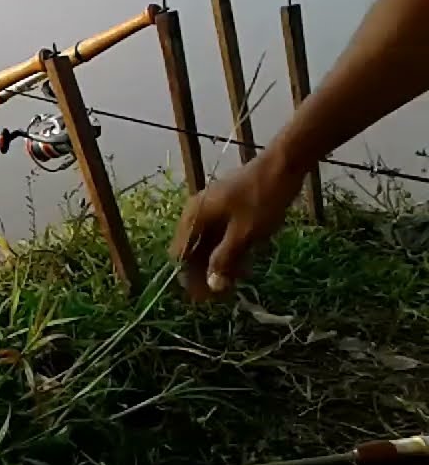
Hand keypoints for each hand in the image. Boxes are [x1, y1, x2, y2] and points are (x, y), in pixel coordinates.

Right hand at [169, 149, 305, 300]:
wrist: (283, 165)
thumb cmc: (261, 199)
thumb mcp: (244, 234)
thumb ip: (225, 259)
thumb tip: (212, 285)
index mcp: (194, 217)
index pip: (182, 255)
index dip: (190, 278)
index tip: (204, 299)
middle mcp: (198, 214)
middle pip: (194, 251)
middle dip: (205, 273)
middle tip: (222, 295)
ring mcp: (213, 211)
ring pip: (209, 245)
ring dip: (219, 264)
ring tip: (235, 284)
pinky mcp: (228, 210)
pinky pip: (222, 236)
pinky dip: (229, 251)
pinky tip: (244, 265)